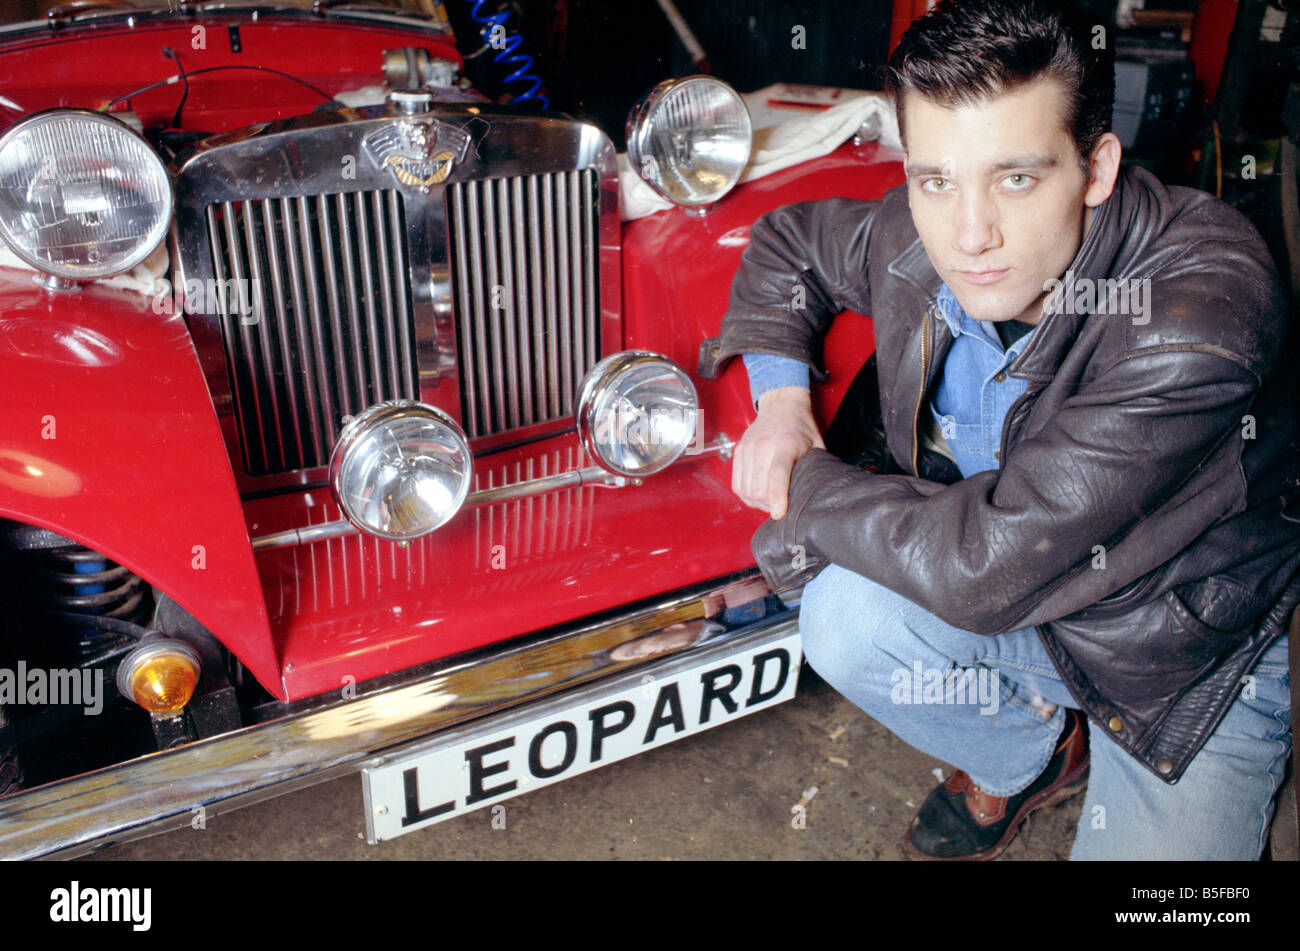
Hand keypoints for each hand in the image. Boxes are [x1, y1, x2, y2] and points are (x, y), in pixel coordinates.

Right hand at [732, 386, 824, 519]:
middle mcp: (763, 445)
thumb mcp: (816, 445)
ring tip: (769, 501)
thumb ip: (815, 468)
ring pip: (746, 489)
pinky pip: (736, 484)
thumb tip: (817, 496)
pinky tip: (757, 495)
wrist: (781, 405)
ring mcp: (748, 448)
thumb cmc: (801, 428)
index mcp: (786, 444)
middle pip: (758, 487)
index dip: (777, 497)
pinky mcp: (738, 452)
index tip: (778, 514)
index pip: (777, 474)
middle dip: (768, 504)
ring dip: (757, 502)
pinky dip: (746, 495)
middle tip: (779, 506)